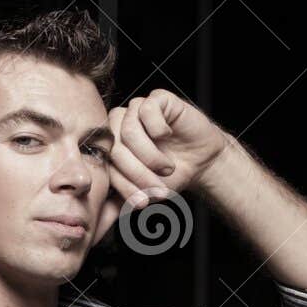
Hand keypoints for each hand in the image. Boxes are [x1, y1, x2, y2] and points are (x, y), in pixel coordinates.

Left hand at [105, 89, 227, 208]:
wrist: (201, 162)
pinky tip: (168, 136)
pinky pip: (146, 110)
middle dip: (137, 173)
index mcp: (110, 146)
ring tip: (166, 167)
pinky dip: (158, 128)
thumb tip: (105, 208)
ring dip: (150, 155)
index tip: (142, 202)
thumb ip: (123, 196)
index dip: (124, 186)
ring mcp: (136, 110)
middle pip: (115, 148)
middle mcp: (119, 125)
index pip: (105, 165)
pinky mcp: (156, 98)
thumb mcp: (145, 191)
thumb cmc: (171, 175)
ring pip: (128, 131)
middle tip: (158, 188)